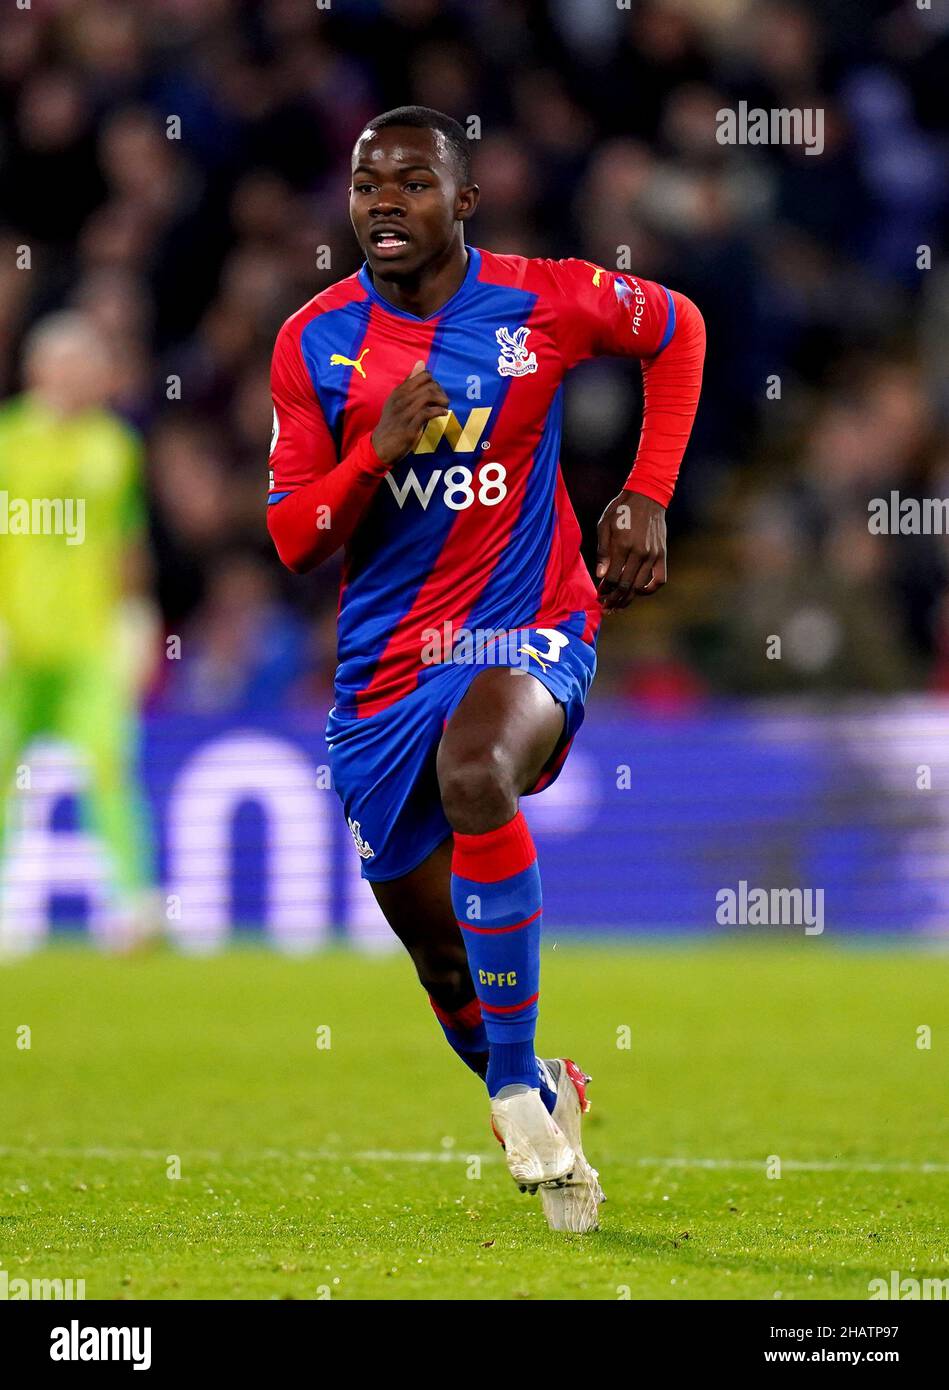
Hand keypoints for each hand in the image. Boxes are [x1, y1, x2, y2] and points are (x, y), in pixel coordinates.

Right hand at [371, 360, 449, 464]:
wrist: (380, 446)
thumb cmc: (392, 422)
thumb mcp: (397, 400)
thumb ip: (410, 383)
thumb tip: (421, 363)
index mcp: (399, 392)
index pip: (423, 376)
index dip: (434, 382)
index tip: (437, 393)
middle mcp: (401, 399)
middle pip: (428, 385)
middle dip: (441, 392)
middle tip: (444, 401)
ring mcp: (405, 413)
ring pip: (428, 397)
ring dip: (442, 401)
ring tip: (445, 407)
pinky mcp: (409, 427)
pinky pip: (427, 413)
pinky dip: (439, 411)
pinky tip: (443, 414)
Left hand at [595, 490, 666, 610]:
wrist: (647, 496)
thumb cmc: (621, 510)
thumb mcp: (604, 526)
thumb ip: (603, 552)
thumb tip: (601, 575)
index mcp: (622, 545)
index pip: (613, 578)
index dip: (605, 590)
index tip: (599, 595)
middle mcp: (639, 552)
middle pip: (626, 586)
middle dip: (614, 600)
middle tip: (606, 607)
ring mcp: (653, 555)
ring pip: (640, 587)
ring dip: (628, 599)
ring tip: (619, 605)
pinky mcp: (662, 554)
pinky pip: (659, 580)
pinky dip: (650, 590)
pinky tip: (640, 592)